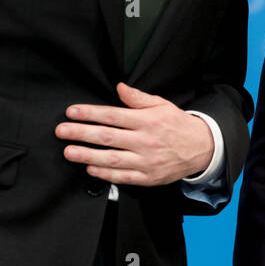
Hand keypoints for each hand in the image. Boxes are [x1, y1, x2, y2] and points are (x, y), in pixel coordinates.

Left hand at [57, 83, 214, 186]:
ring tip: (69, 152)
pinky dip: (105, 174)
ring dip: (87, 155)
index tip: (72, 112)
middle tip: (62, 131)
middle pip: (107, 137)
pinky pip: (123, 177)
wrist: (202, 148)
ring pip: (111, 159)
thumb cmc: (178, 125)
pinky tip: (90, 168)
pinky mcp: (149, 177)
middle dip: (81, 133)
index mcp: (147, 121)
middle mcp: (145, 141)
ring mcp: (146, 161)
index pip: (112, 116)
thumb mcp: (162, 105)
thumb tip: (120, 88)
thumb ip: (139, 98)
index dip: (89, 114)